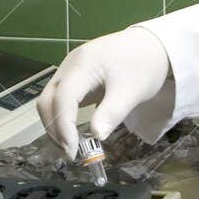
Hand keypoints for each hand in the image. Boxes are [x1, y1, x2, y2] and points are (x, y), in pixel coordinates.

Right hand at [36, 27, 171, 158]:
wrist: (150, 45)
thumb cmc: (143, 65)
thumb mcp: (132, 91)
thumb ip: (112, 113)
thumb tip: (96, 137)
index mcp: (83, 64)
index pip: (63, 98)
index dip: (64, 126)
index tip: (73, 151)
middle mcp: (69, 66)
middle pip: (48, 100)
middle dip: (55, 128)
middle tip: (71, 153)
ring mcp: (69, 71)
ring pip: (49, 101)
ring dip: (55, 125)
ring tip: (72, 146)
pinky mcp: (73, 78)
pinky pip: (59, 100)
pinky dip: (62, 118)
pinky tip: (73, 134)